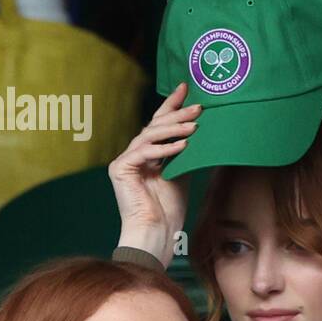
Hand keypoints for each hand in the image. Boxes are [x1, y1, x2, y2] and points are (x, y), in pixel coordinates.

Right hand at [108, 83, 195, 266]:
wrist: (156, 232)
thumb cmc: (170, 209)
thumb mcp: (183, 173)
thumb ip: (186, 152)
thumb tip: (202, 130)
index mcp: (148, 154)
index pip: (160, 123)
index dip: (171, 104)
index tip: (186, 87)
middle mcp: (134, 153)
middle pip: (155, 126)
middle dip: (177, 114)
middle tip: (199, 106)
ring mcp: (125, 160)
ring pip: (149, 135)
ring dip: (174, 128)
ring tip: (195, 125)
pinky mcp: (120, 169)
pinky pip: (143, 152)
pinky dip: (164, 149)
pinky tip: (182, 145)